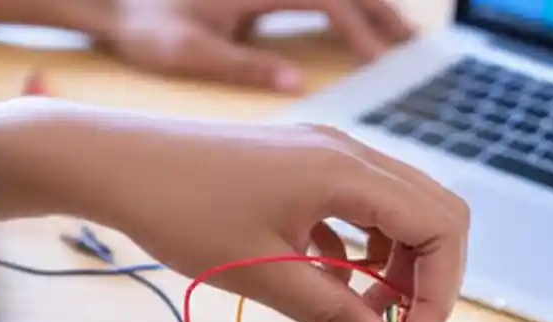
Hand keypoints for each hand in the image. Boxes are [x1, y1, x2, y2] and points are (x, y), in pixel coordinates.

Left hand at [0, 100, 466, 321]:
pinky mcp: (305, 166)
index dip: (438, 297)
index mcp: (348, 173)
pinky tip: (327, 284)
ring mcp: (327, 155)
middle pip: (435, 216)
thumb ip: (335, 317)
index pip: (441, 230)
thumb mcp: (264, 275)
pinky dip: (362, 252)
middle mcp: (349, 154)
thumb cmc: (180, 210)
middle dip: (428, 283)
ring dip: (395, 270)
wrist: (113, 163)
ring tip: (358, 315)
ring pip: (400, 214)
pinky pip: (361, 210)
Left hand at [107, 0, 415, 90]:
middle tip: (411, 47)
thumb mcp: (187, 53)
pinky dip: (345, 17)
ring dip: (370, 12)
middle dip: (383, 16)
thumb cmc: (141, 26)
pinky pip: (316, 2)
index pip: (332, 4)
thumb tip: (297, 83)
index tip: (384, 62)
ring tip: (398, 41)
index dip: (362, 32)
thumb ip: (244, 67)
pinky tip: (356, 39)